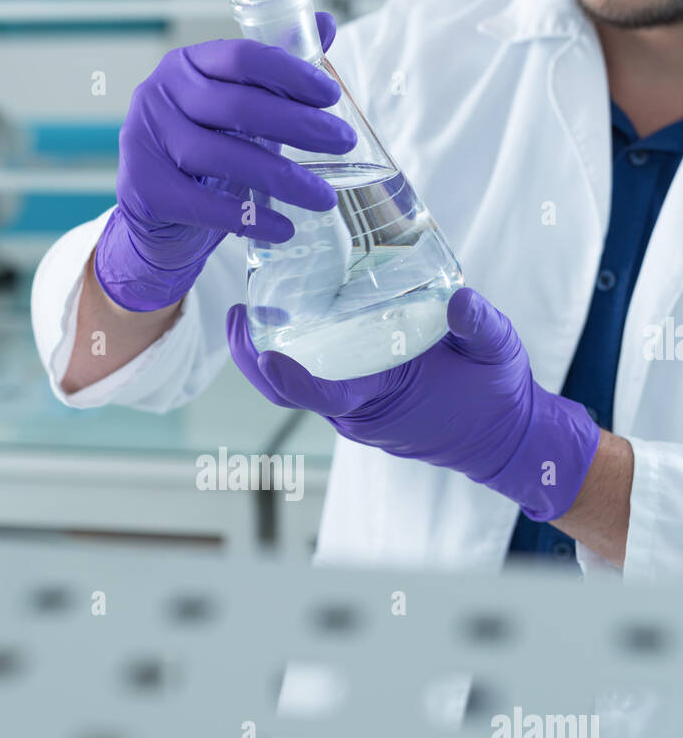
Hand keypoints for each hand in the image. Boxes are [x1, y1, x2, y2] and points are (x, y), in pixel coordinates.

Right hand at [94, 13, 355, 311]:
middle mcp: (158, 95)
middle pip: (238, 106)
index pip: (242, 57)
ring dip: (284, 178)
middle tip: (344, 142)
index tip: (332, 95)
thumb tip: (326, 25)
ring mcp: (145, 141)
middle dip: (299, 124)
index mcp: (186, 65)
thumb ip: (277, 75)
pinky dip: (251, 219)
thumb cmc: (205, 161)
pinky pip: (207, 205)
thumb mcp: (241, 115)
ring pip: (224, 156)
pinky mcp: (144, 190)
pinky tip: (285, 228)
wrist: (159, 221)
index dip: (291, 73)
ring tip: (325, 198)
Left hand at [227, 286, 600, 521]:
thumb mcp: (499, 353)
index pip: (326, 394)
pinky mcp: (357, 403)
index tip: (266, 351)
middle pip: (289, 392)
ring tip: (247, 310)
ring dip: (265, 356)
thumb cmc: (497, 397)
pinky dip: (293, 357)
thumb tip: (460, 299)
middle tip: (236, 312)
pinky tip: (285, 319)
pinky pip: (314, 382)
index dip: (292, 377)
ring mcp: (354, 411)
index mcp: (386, 399)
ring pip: (296, 388)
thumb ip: (480, 325)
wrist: (501, 437)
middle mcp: (359, 412)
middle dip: (254, 357)